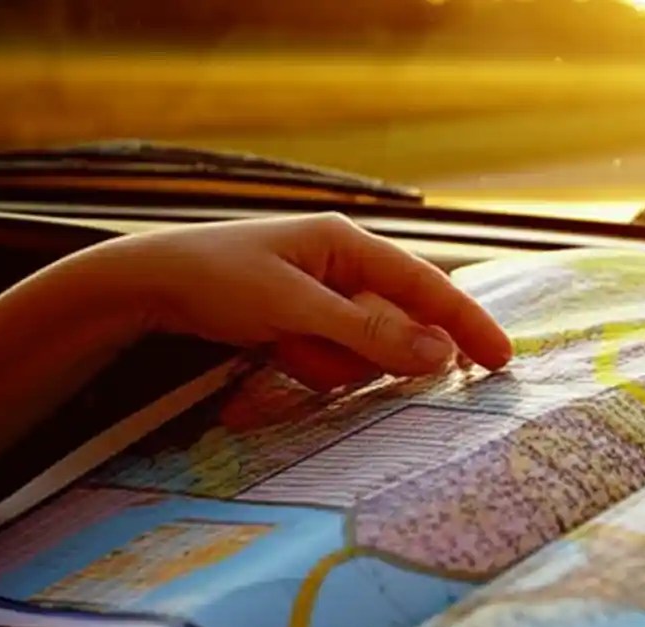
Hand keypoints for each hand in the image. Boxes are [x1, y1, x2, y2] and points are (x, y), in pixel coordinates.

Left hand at [79, 213, 512, 389]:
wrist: (143, 286)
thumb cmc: (216, 280)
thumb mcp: (295, 307)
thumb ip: (368, 331)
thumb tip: (439, 353)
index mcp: (348, 244)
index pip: (426, 286)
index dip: (468, 324)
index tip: (502, 361)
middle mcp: (343, 266)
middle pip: (397, 321)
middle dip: (381, 351)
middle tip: (349, 359)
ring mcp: (323, 295)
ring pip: (365, 348)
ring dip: (336, 362)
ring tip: (287, 349)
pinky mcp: (302, 322)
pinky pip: (333, 357)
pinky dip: (312, 365)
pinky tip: (275, 353)